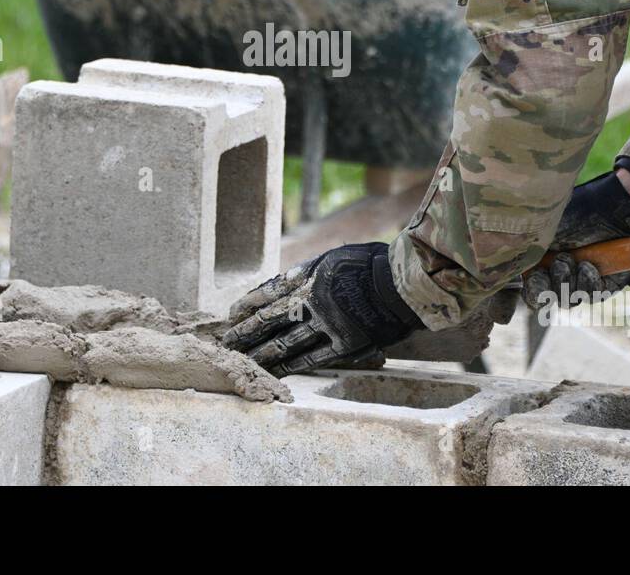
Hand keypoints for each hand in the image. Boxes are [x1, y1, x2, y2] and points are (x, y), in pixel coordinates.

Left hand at [222, 242, 422, 376]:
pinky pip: (309, 358)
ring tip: (244, 361)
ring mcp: (326, 325)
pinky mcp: (342, 344)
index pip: (267, 293)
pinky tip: (275, 371)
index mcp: (307, 277)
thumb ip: (306, 272)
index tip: (231, 314)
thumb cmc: (370, 265)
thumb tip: (283, 282)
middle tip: (227, 343)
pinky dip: (290, 365)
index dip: (247, 305)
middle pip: (269, 321)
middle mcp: (311, 301)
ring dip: (261, 353)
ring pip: (284, 343)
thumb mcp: (333, 258)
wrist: (403, 287)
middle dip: (245, 333)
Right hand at [523, 169, 629, 310]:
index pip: (529, 287)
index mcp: (541, 258)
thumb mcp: (545, 229)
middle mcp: (560, 271)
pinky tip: (589, 266)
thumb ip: (526, 252)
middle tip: (559, 261)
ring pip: (569, 300)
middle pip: (546, 299)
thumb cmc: (579, 211)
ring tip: (574, 259)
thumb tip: (507, 274)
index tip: (527, 290)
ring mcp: (583, 279)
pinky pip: (591, 297)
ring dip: (568, 282)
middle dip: (548, 285)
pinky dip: (588, 284)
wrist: (618, 206)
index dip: (525, 294)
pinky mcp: (606, 284)